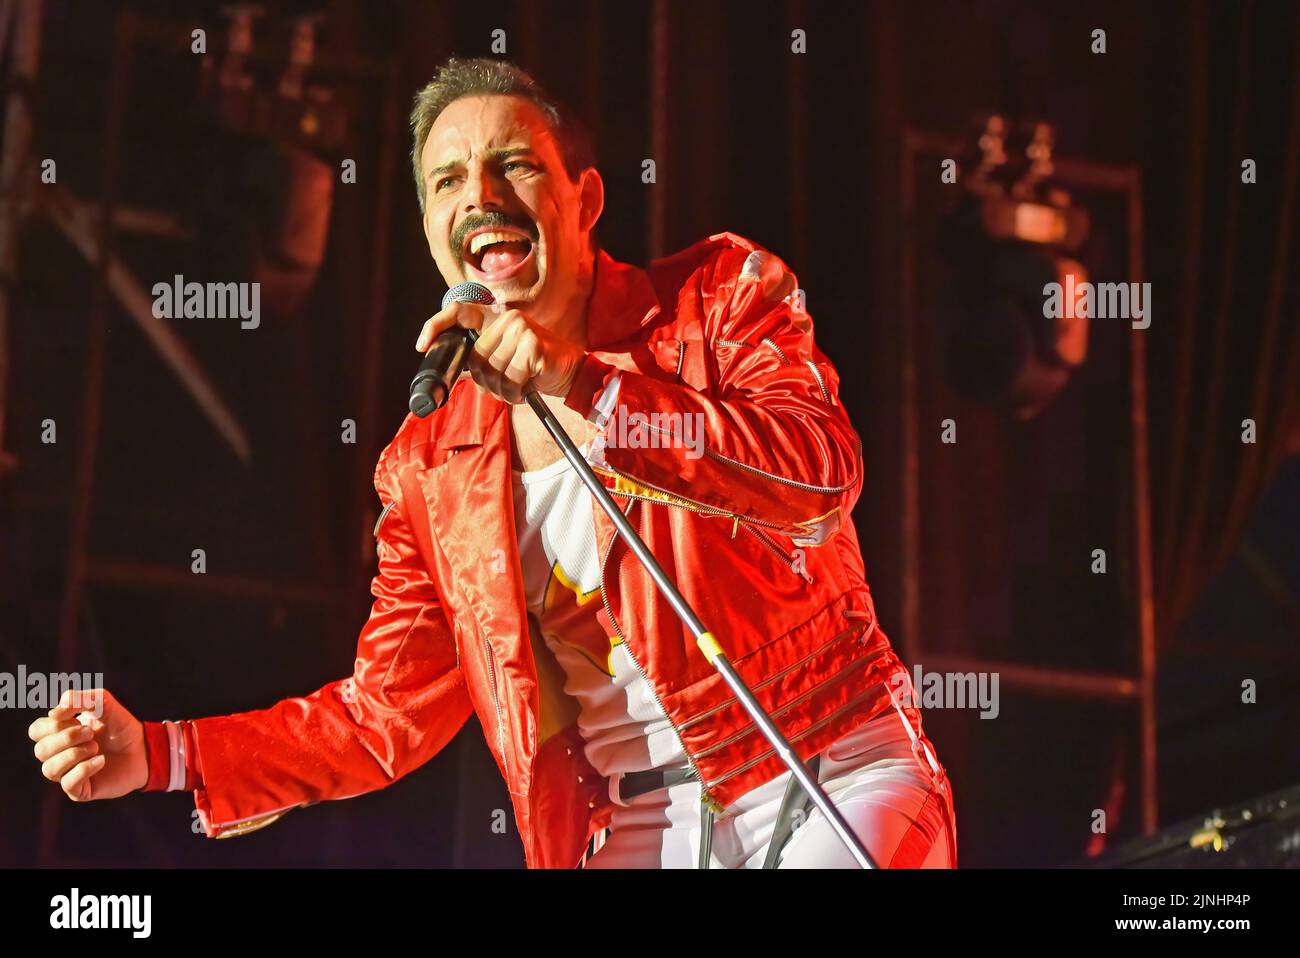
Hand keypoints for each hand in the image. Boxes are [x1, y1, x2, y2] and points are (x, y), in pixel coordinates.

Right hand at [28, 688, 146, 801]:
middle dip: (66, 738)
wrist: (144, 749)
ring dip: (74, 754)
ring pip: (49, 769)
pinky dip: (84, 769)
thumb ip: (83, 698)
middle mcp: (59, 755)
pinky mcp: (80, 790)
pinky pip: (68, 784)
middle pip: (41, 750)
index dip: (54, 724)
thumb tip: (57, 710)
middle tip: (90, 733)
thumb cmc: (121, 726)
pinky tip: (101, 760)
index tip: (78, 718)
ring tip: (95, 747)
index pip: (36, 731)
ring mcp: (68, 774)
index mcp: (59, 734)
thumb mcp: (104, 704)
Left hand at [415, 301, 585, 403]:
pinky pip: (511, 379)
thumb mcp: (508, 358)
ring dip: (504, 391)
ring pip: (493, 372)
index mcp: (498, 319)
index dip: (436, 325)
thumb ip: (485, 357)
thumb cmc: (538, 369)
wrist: (573, 373)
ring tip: (518, 390)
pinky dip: (516, 392)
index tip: (422, 345)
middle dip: (486, 383)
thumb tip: (460, 370)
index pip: (460, 313)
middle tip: (504, 389)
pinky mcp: (533, 347)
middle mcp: (509, 319)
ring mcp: (522, 331)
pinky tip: (527, 390)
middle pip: (476, 359)